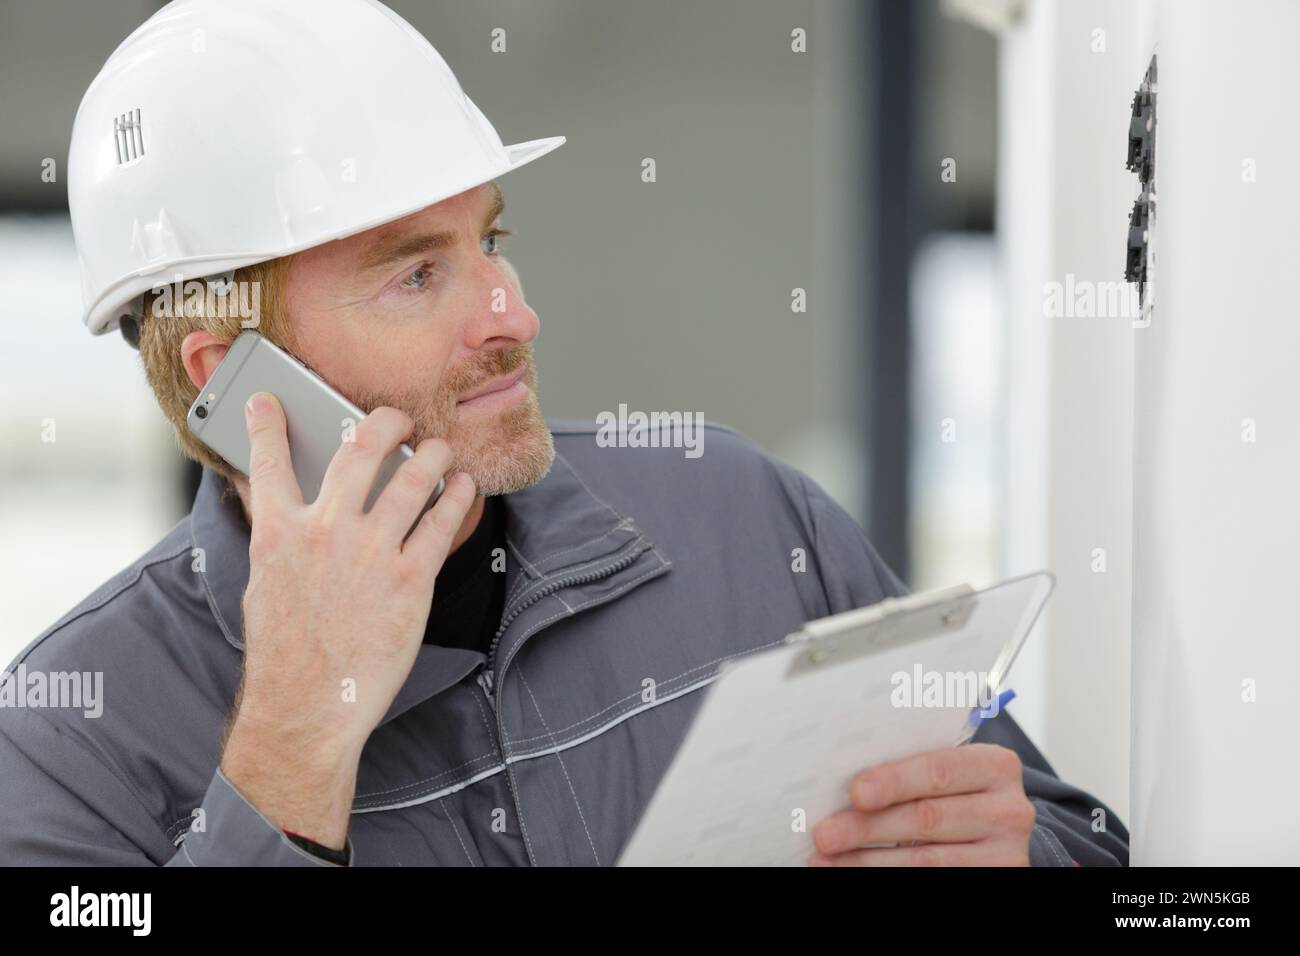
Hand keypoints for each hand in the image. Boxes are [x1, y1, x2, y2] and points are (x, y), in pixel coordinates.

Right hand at [221, 392, 476, 847]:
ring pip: (412, 477)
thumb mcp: (264, 585)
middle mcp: (325, 531)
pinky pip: (442, 522)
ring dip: (432, 453)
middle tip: (399, 419)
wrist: (308, 708)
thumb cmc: (284, 653)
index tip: (269, 398)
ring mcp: (371, 553)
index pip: (267, 461)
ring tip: (440, 449)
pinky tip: (461, 487)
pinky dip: (456, 496)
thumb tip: (275, 503)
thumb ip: (276, 538)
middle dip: (386, 421)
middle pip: (360, 449)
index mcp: (278, 533)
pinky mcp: (410, 579)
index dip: (266, 423)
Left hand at [808, 744, 1034, 865]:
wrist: (998, 828)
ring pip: (926, 860)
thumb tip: (845, 784)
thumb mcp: (950, 771)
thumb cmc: (958, 790)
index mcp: (996, 766)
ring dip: (868, 861)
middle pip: (927, 819)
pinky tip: (856, 871)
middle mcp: (1008, 810)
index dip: (894, 781)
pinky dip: (887, 874)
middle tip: (825, 834)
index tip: (856, 793)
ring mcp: (1005, 853)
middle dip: (868, 827)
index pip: (939, 771)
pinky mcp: (996, 879)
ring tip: (827, 859)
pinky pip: (932, 880)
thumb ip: (911, 768)